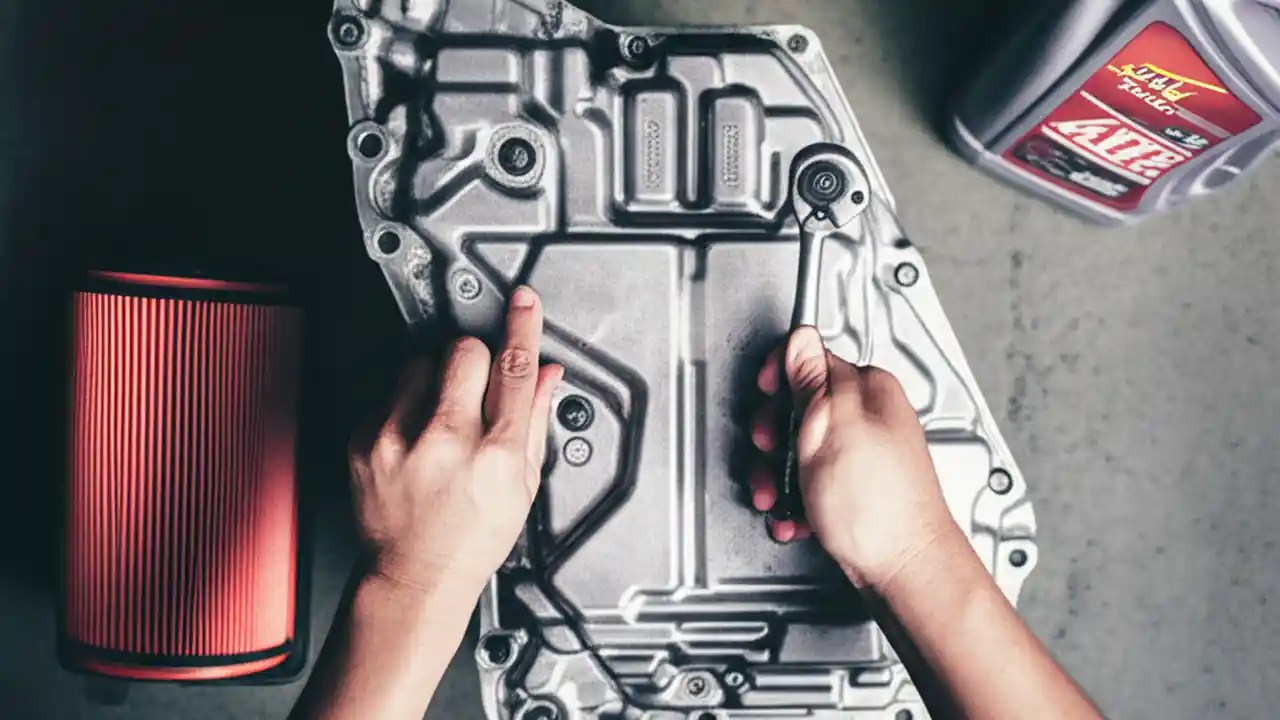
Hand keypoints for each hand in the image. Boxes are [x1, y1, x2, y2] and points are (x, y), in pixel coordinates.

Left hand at [349, 287, 563, 592]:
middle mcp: (445, 442)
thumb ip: (533, 422)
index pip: (514, 368)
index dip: (522, 326)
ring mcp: (398, 439)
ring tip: (439, 419)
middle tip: (475, 388)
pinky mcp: (364, 441)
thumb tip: (546, 375)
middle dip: (475, 360)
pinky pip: (388, 394)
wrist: (415, 577)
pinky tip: (414, 441)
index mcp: (494, 454)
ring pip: (420, 363)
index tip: (523, 302)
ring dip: (436, 380)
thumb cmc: (472, 538)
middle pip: (464, 352)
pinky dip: (404, 408)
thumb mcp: (522, 486)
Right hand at [748, 327, 961, 589]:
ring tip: (778, 495)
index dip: (779, 377)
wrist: (904, 568)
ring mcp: (864, 454)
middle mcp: (871, 417)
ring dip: (779, 475)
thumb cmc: (875, 504)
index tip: (765, 393)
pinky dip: (798, 500)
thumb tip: (800, 338)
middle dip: (774, 435)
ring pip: (801, 450)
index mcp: (868, 389)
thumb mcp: (827, 428)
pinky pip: (814, 482)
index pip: (811, 358)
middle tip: (771, 451)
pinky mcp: (858, 488)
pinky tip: (796, 516)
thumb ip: (810, 380)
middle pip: (800, 407)